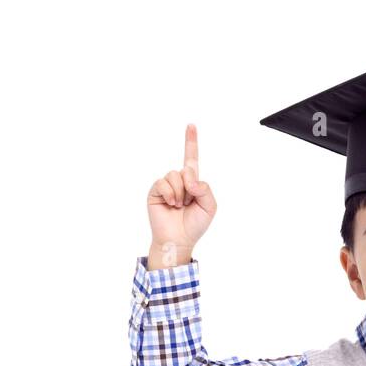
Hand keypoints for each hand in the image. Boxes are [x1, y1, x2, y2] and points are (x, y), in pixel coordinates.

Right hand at [146, 123, 217, 263]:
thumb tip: (190, 180)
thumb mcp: (209, 207)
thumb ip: (205, 188)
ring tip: (178, 206)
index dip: (191, 142)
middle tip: (188, 202)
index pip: (191, 159)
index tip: (191, 125)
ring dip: (180, 193)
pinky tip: (171, 204)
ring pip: (175, 175)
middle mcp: (179, 181)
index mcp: (192, 183)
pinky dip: (170, 194)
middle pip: (187, 169)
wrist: (178, 240)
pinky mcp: (155, 190)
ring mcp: (166, 185)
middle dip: (191, 185)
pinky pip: (163, 182)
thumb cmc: (194, 225)